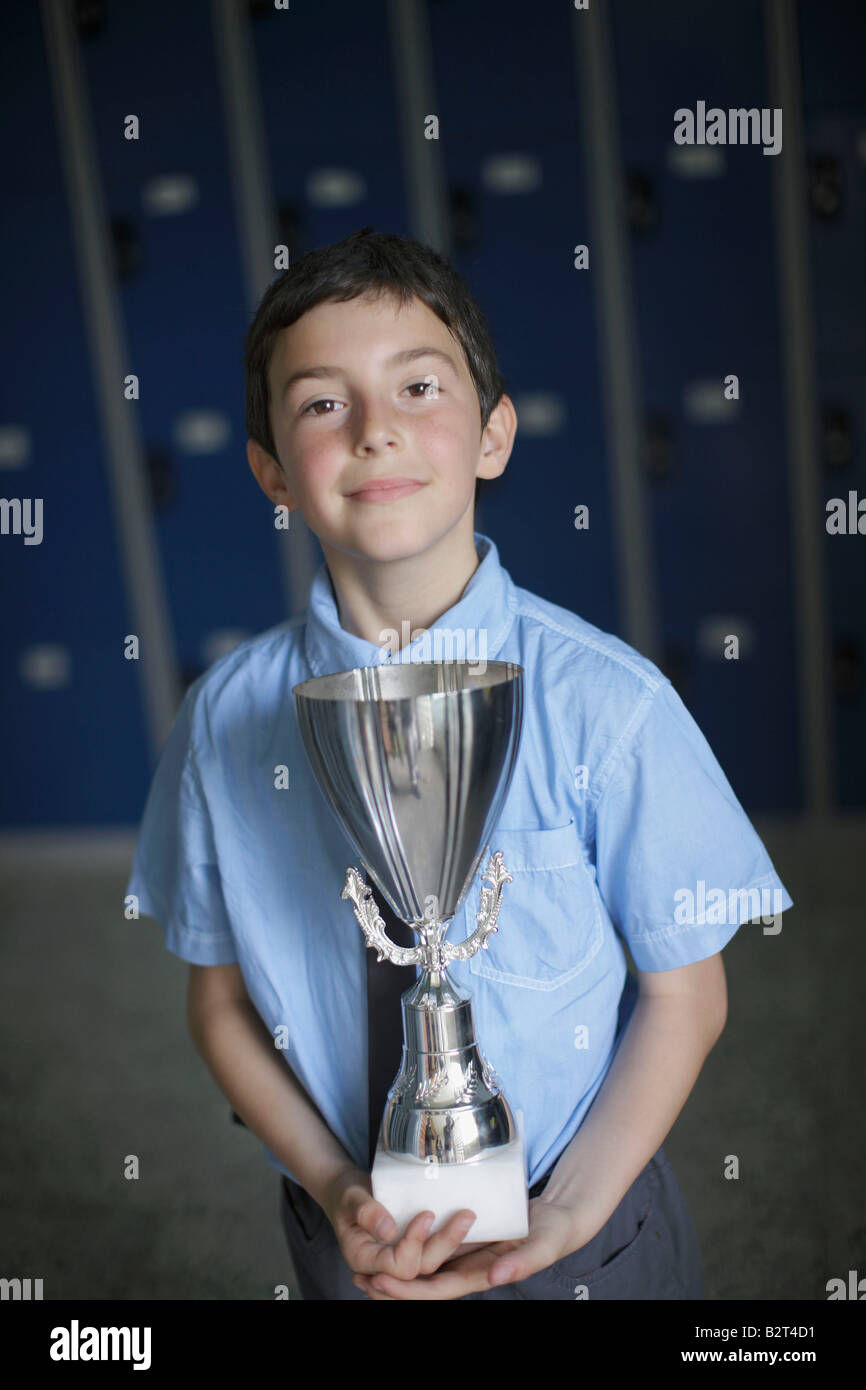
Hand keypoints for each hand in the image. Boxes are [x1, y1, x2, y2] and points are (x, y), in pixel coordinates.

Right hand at [319, 1164, 480, 1279]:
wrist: (348, 1195)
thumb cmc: (346, 1195)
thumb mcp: (351, 1197)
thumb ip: (366, 1212)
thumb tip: (388, 1230)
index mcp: (365, 1259)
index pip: (397, 1266)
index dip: (414, 1244)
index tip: (426, 1214)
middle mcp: (385, 1268)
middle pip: (422, 1267)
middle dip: (446, 1243)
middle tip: (467, 1215)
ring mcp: (401, 1260)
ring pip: (433, 1264)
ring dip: (453, 1243)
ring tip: (468, 1216)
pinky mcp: (414, 1251)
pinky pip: (435, 1254)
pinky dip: (451, 1244)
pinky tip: (467, 1226)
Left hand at [352, 1191, 600, 1299]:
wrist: (559, 1219)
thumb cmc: (552, 1234)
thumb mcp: (542, 1246)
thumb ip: (523, 1262)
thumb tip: (496, 1277)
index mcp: (481, 1275)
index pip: (438, 1290)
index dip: (409, 1289)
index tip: (381, 1282)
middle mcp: (467, 1268)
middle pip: (423, 1283)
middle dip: (392, 1284)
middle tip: (359, 1277)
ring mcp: (464, 1254)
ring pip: (424, 1267)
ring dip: (396, 1268)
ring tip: (364, 1263)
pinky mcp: (463, 1238)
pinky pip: (432, 1247)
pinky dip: (411, 1246)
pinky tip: (392, 1236)